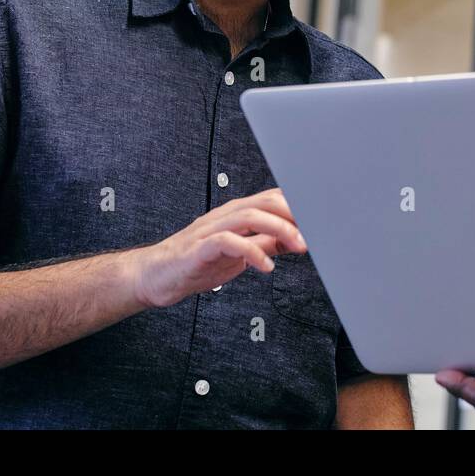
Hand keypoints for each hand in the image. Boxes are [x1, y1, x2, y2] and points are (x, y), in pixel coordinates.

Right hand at [131, 188, 306, 307]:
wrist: (155, 276)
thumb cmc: (195, 262)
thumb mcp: (239, 253)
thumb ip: (264, 243)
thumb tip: (294, 239)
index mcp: (236, 214)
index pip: (272, 199)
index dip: (297, 207)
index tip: (319, 224)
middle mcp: (225, 216)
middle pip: (265, 201)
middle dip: (293, 215)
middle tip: (312, 236)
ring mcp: (210, 229)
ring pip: (249, 215)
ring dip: (279, 229)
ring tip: (297, 246)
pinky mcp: (198, 247)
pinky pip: (228, 242)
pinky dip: (252, 252)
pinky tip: (265, 266)